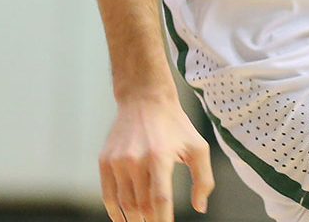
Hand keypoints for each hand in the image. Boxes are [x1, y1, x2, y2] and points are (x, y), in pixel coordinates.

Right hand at [99, 93, 213, 221]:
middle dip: (150, 221)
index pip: (160, 199)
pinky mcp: (105, 160)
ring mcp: (117, 161)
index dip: (163, 220)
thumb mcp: (198, 147)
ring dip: (135, 220)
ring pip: (125, 203)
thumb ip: (203, 179)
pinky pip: (108, 195)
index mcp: (160, 156)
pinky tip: (123, 220)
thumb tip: (200, 207)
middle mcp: (136, 159)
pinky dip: (115, 212)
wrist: (144, 99)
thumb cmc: (175, 125)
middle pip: (142, 205)